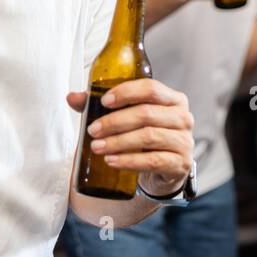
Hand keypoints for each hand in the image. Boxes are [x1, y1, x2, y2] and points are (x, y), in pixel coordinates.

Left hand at [67, 80, 193, 195]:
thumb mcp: (130, 117)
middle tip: (93, 130)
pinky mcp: (180, 163)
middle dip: (115, 122)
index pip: (151, 88)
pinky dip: (129, 161)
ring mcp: (184, 141)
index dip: (126, 93)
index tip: (103, 102)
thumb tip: (72, 97)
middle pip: (146, 114)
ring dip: (118, 142)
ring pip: (148, 137)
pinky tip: (112, 161)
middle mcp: (183, 117)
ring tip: (97, 147)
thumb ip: (103, 105)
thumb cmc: (147, 135)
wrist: (166, 167)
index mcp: (173, 99)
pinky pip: (152, 160)